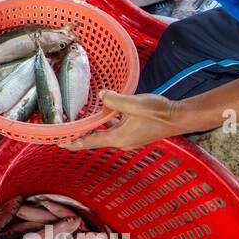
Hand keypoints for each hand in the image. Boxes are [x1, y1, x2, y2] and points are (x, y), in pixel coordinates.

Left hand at [61, 91, 191, 151]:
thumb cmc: (160, 112)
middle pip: (94, 140)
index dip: (73, 142)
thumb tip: (102, 95)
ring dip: (92, 130)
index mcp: (118, 138)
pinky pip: (115, 130)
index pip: (89, 141)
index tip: (58, 143)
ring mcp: (129, 139)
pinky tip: (103, 116)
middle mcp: (122, 142)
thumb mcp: (134, 103)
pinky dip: (105, 125)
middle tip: (64, 133)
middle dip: (79, 136)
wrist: (180, 118)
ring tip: (79, 123)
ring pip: (105, 135)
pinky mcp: (135, 133)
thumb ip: (115, 100)